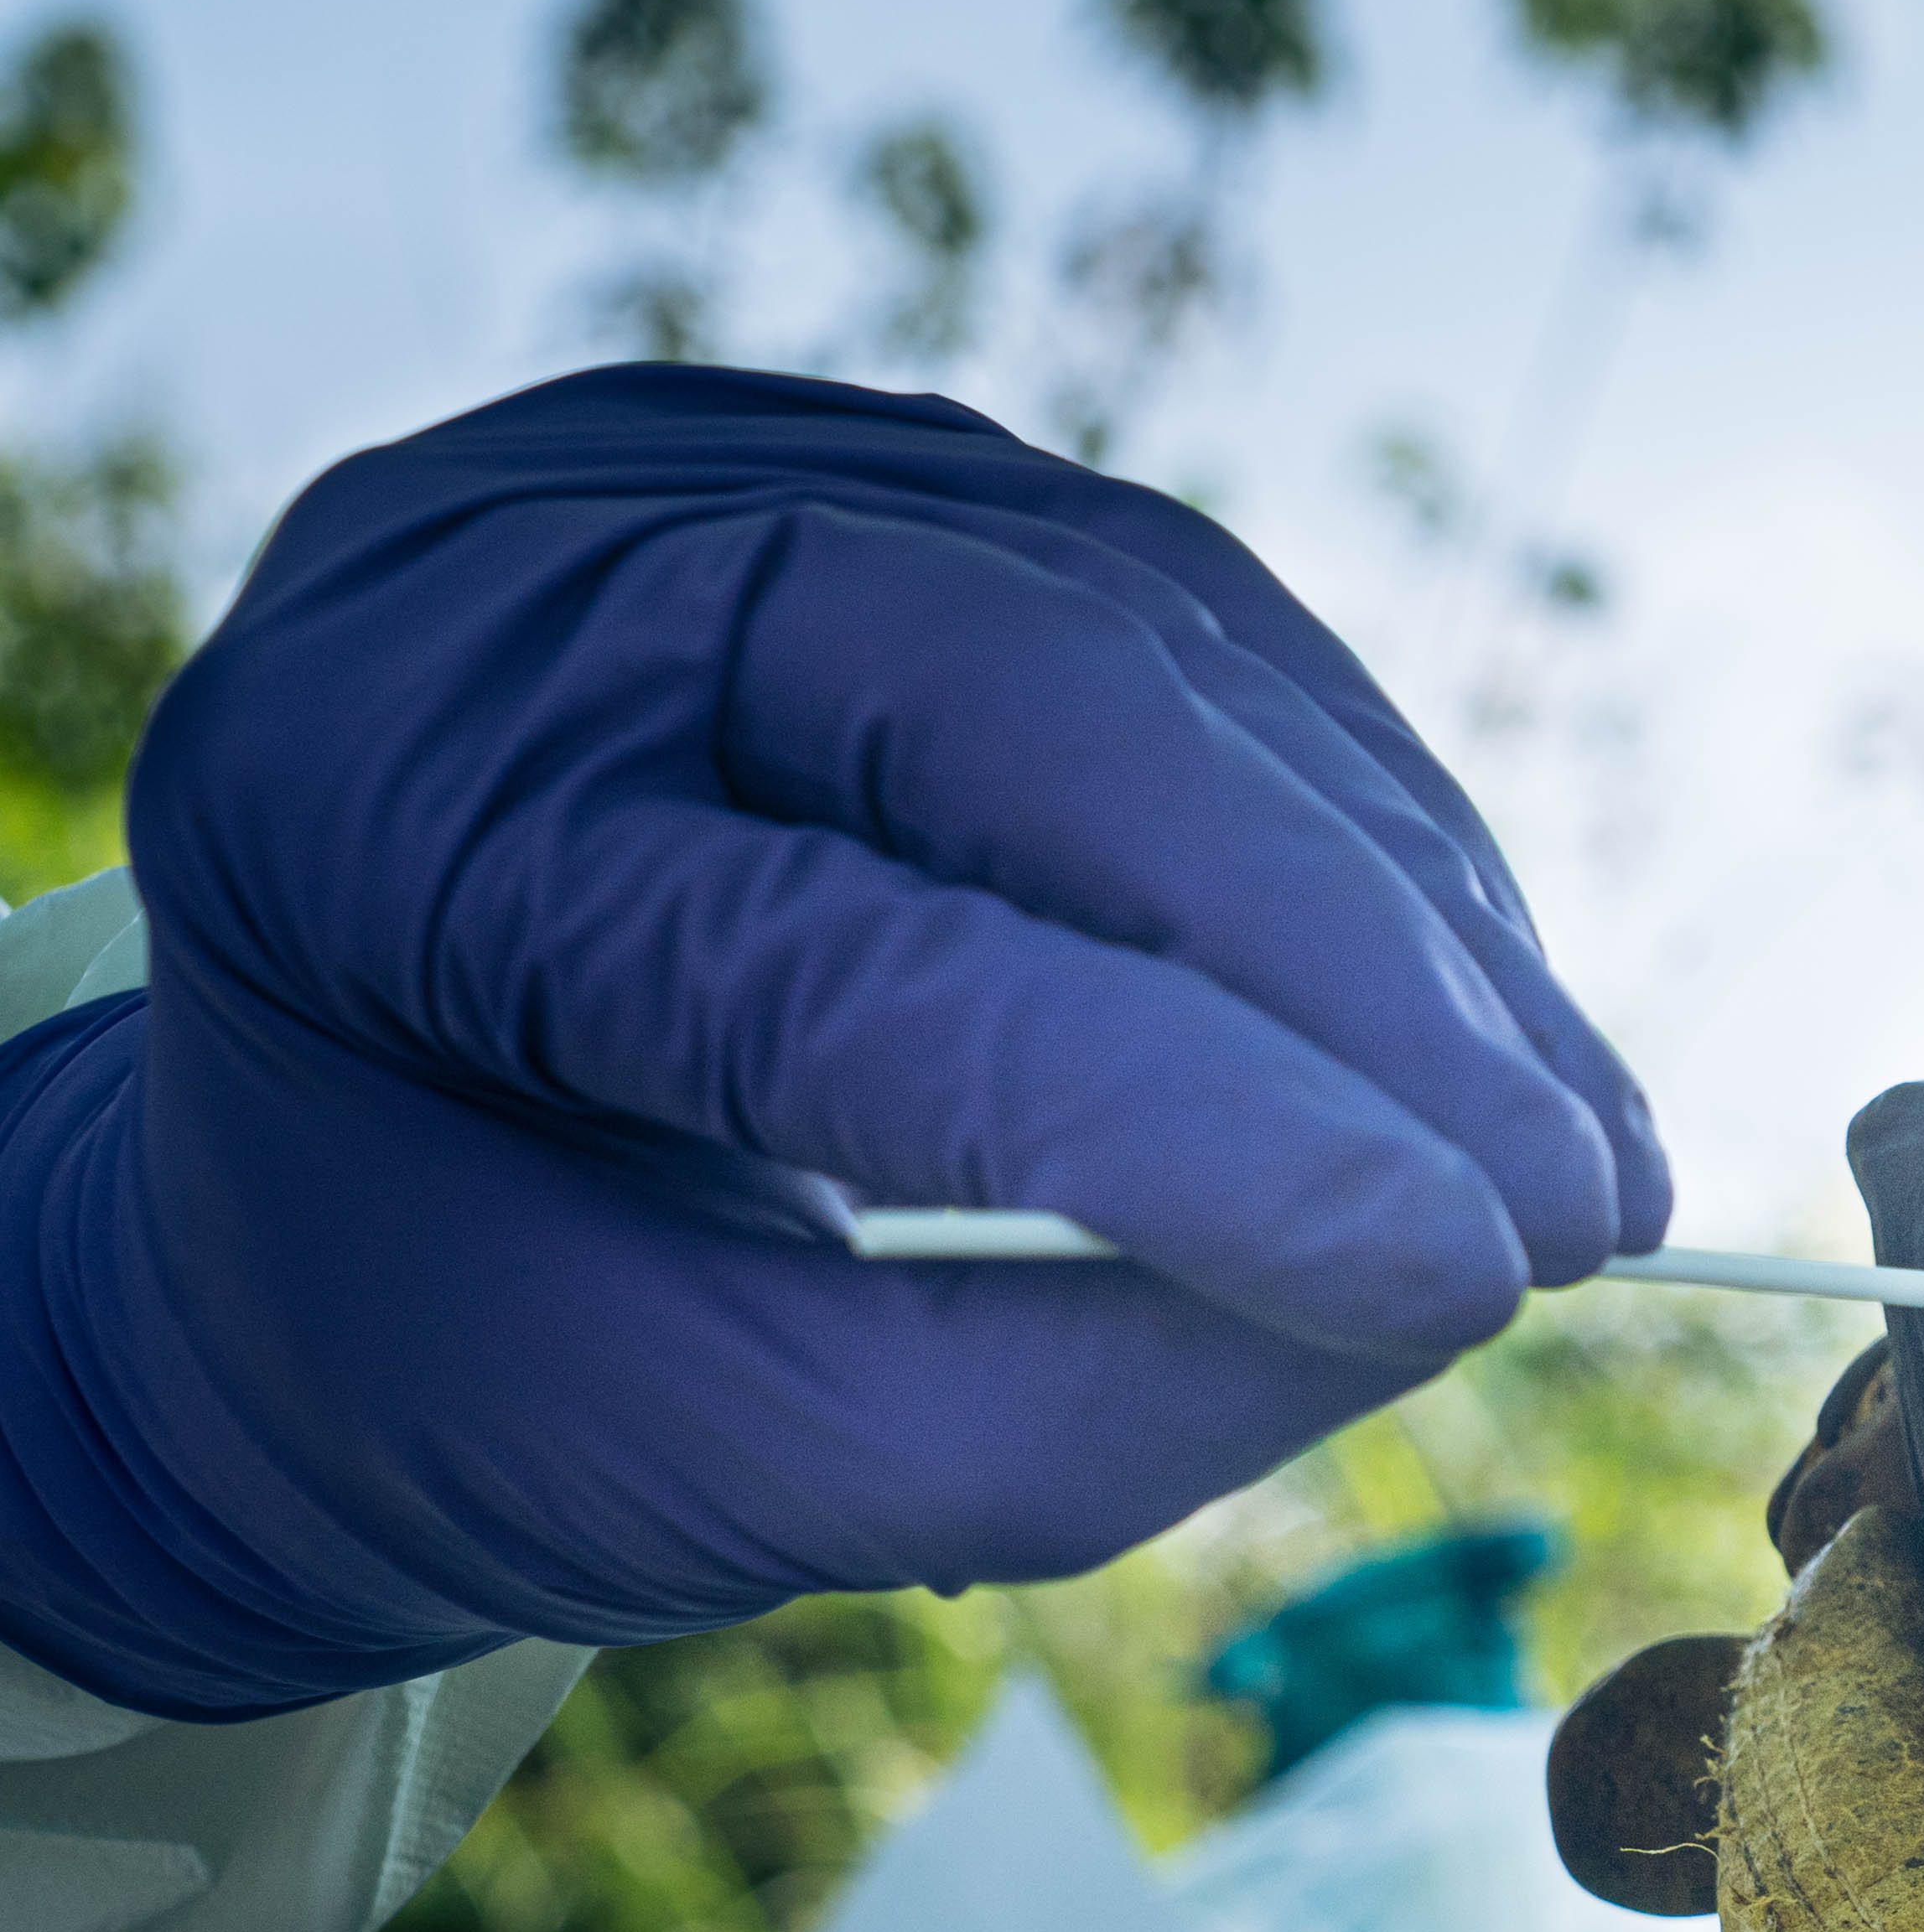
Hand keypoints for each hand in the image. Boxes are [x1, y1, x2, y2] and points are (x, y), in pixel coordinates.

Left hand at [0, 363, 1665, 1719]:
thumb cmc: (490, 1354)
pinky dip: (1375, 844)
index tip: (1471, 1290)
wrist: (334, 1190)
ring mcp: (712, 465)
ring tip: (1581, 1159)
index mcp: (366, 813)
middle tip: (1576, 1210)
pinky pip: (1205, 633)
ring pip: (1167, 646)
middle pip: (1033, 707)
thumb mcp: (723, 1466)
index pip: (849, 964)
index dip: (1197, 1132)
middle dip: (1357, 977)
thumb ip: (1068, 1400)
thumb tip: (1453, 1284)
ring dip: (1414, 920)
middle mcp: (514, 563)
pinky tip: (1495, 1026)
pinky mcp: (893, 481)